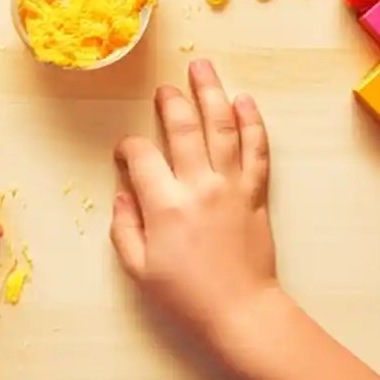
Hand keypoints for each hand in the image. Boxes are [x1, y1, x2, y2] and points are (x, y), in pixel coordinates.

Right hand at [110, 59, 276, 348]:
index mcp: (164, 206)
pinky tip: (244, 102)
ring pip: (221, 128)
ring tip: (202, 67)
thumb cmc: (187, 296)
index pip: (141, 157)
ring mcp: (231, 187)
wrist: (241, 312)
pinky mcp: (255, 193)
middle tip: (164, 88)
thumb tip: (123, 193)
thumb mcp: (139, 269)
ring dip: (211, 93)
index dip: (128, 147)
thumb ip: (124, 227)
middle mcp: (198, 187)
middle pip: (182, 128)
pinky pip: (256, 150)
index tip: (125, 152)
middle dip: (171, 102)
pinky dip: (251, 122)